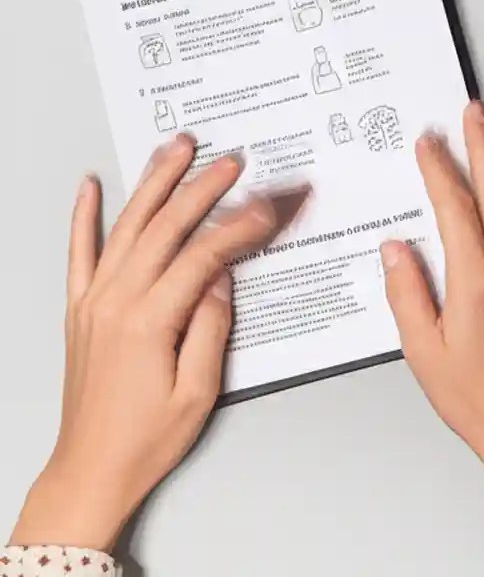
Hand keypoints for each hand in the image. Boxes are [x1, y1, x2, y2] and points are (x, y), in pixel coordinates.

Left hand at [10, 134, 297, 550]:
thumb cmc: (145, 439)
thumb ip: (211, 328)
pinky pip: (78, 252)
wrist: (90, 468)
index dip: (240, 227)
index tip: (269, 205)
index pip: (203, 256)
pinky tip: (91, 187)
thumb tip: (222, 279)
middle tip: (230, 161)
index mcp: (149, 322)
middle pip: (164, 228)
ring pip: (124, 227)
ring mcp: (93, 302)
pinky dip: (83, 216)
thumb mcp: (198, 391)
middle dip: (201, 188)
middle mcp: (115, 302)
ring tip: (176, 150)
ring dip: (152, 184)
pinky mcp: (80, 309)